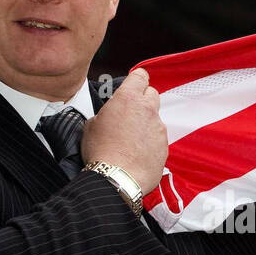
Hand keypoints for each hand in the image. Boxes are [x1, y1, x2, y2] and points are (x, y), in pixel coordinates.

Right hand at [82, 67, 166, 193]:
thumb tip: (107, 117)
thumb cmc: (102, 152)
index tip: (134, 83)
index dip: (136, 79)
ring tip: (131, 137)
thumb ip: (104, 113)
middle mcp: (148, 110)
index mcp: (129, 99)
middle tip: (130, 111)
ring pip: (155, 118)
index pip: (140, 76)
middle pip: (152, 93)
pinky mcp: (164, 145)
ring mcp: (158, 128)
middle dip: (143, 99)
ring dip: (146, 123)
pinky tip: (138, 151)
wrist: (117, 178)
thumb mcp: (91, 125)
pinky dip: (150, 141)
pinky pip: (158, 137)